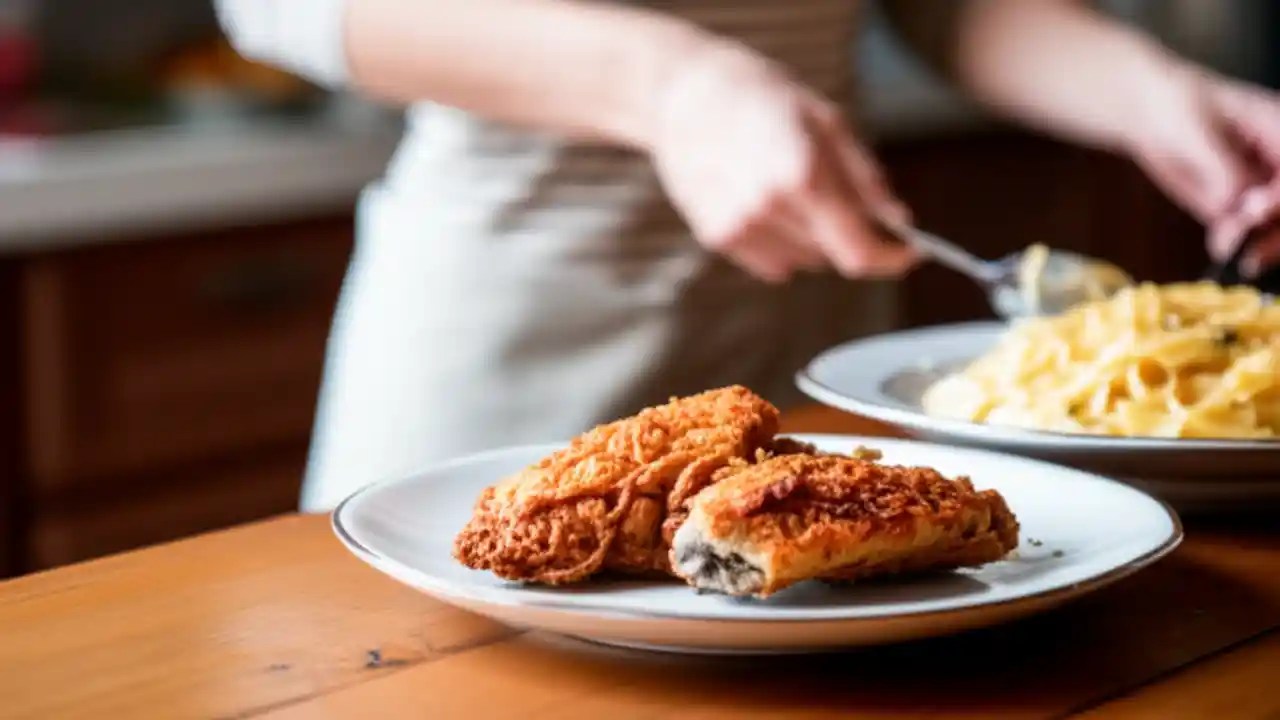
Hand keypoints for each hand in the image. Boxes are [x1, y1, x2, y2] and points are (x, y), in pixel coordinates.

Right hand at [646, 44, 915, 282]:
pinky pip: (772, 263)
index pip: (858, 251)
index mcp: (802, 176)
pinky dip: (782, 243)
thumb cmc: (763, 97)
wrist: (686, 95)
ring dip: (814, 239)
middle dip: (850, 235)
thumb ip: (865, 178)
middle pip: (832, 257)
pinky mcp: (718, 238)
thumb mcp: (828, 122)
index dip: (889, 259)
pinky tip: (766, 201)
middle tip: (842, 196)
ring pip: (803, 262)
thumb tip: (898, 219)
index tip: (906, 253)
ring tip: (793, 189)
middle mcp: (768, 209)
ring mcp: (739, 227)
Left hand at [1126, 63, 1279, 276]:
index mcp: (1279, 130)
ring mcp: (1259, 184)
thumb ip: (1220, 168)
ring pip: (1275, 223)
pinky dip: (1236, 243)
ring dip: (1261, 243)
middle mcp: (1277, 160)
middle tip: (1254, 249)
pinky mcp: (1236, 204)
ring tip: (1229, 248)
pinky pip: (1245, 230)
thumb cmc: (1176, 105)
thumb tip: (1234, 203)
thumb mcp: (1197, 131)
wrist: (1147, 113)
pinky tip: (1220, 246)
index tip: (1257, 211)